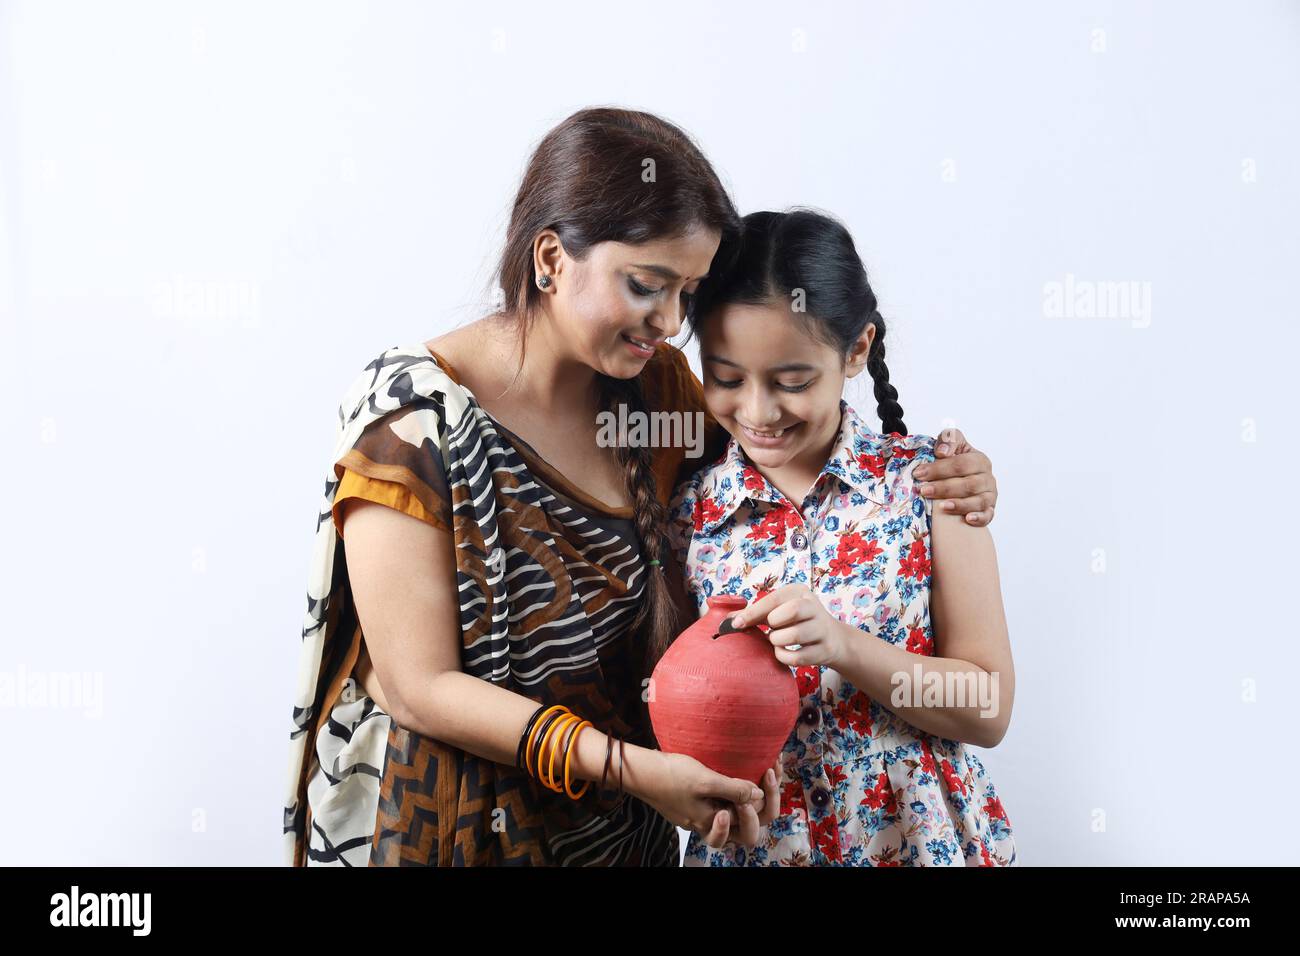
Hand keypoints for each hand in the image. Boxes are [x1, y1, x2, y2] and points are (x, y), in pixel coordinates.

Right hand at [641, 751, 780, 849]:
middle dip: (762, 803)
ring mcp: (702, 814)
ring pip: (736, 814)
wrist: (641, 771)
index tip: (760, 778)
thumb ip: (734, 790)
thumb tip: (759, 796)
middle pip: (746, 826)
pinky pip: (723, 801)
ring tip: (760, 770)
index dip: (760, 804)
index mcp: (713, 825)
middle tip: (766, 774)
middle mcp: (709, 824)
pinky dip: (736, 788)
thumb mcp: (706, 781)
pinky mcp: (697, 801)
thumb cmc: (670, 776)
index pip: (749, 827)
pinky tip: (739, 768)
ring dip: (751, 795)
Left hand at [731, 584, 850, 668]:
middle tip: (771, 630)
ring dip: (778, 641)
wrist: (834, 639)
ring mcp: (822, 628)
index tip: (736, 624)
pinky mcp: (825, 650)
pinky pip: (797, 657)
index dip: (753, 612)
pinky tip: (782, 653)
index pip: (773, 599)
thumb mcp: (779, 610)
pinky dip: (784, 657)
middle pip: (789, 612)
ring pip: (794, 635)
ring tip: (777, 640)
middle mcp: (814, 606)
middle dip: (773, 625)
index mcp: (799, 592)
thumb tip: (726, 621)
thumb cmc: (797, 622)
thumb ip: (755, 614)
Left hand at [912, 427, 996, 525]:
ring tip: (942, 507)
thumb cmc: (952, 462)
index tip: (919, 473)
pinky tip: (967, 519)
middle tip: (924, 491)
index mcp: (979, 460)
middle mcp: (987, 478)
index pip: (961, 464)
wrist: (959, 477)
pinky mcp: (989, 510)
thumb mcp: (950, 446)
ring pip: (978, 501)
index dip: (939, 469)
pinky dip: (979, 518)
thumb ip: (947, 441)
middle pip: (969, 484)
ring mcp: (990, 495)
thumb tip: (942, 452)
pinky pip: (988, 516)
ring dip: (960, 505)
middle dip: (944, 488)